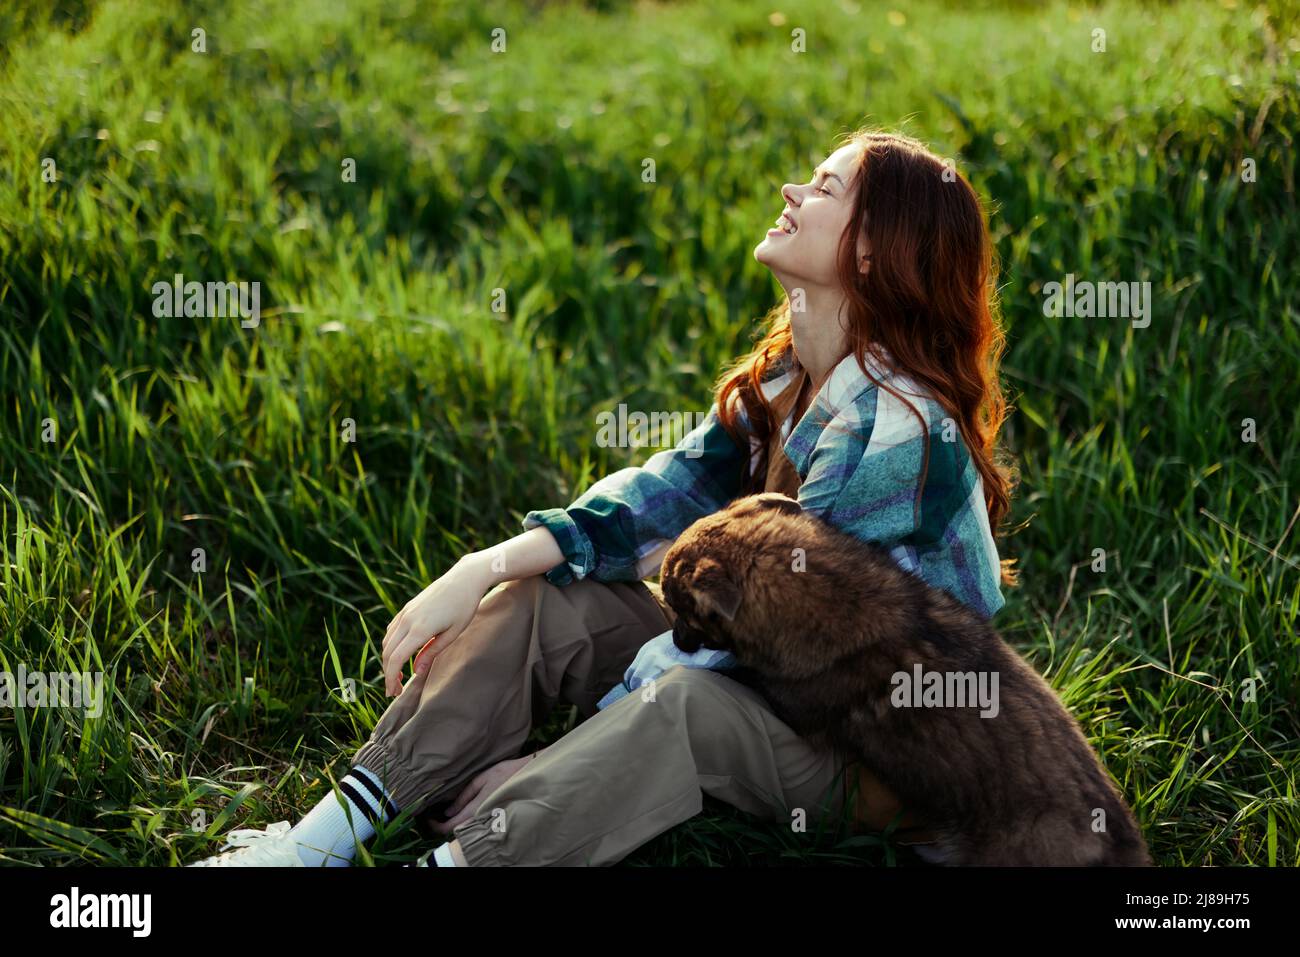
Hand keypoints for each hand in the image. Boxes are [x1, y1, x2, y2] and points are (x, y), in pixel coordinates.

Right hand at [381, 554, 494, 696]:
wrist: (465, 578)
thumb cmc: (464, 606)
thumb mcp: (453, 633)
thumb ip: (432, 652)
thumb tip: (416, 672)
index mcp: (420, 628)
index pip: (397, 658)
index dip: (391, 678)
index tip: (394, 693)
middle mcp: (408, 619)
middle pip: (388, 652)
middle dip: (388, 673)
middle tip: (395, 690)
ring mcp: (406, 611)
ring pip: (387, 640)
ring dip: (388, 660)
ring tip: (397, 674)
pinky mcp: (407, 607)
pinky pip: (392, 629)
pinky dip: (391, 644)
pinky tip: (399, 653)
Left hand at [429, 752, 540, 834]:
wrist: (528, 776)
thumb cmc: (504, 774)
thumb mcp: (480, 780)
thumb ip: (463, 797)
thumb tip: (448, 811)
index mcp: (475, 810)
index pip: (449, 828)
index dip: (435, 826)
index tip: (428, 818)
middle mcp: (481, 820)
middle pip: (456, 831)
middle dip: (443, 825)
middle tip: (436, 814)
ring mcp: (488, 821)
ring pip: (466, 828)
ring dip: (454, 823)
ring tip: (447, 811)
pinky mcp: (493, 818)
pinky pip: (475, 824)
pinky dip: (465, 820)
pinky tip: (462, 810)